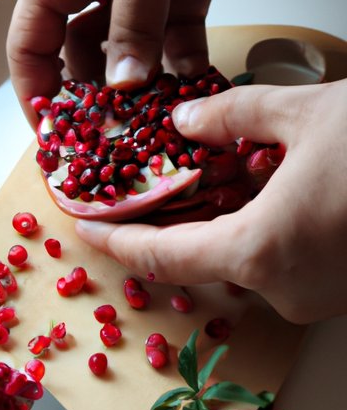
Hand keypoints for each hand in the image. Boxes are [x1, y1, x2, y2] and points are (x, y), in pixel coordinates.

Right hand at [6, 0, 255, 125]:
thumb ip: (133, 24)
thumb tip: (123, 87)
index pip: (29, 52)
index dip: (37, 100)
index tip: (53, 141)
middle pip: (77, 66)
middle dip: (95, 102)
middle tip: (112, 139)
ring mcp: (130, 3)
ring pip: (125, 63)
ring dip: (142, 91)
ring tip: (155, 122)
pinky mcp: (171, 6)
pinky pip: (170, 49)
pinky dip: (181, 69)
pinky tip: (194, 88)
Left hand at [76, 79, 346, 323]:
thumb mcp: (303, 115)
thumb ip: (232, 115)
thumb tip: (184, 121)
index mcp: (260, 252)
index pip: (162, 256)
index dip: (117, 241)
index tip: (86, 228)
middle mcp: (282, 289)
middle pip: (195, 257)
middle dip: (162, 224)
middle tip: (135, 194)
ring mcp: (313, 295)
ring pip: (237, 257)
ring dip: (210, 222)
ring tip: (189, 183)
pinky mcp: (337, 287)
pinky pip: (274, 260)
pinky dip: (250, 229)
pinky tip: (249, 192)